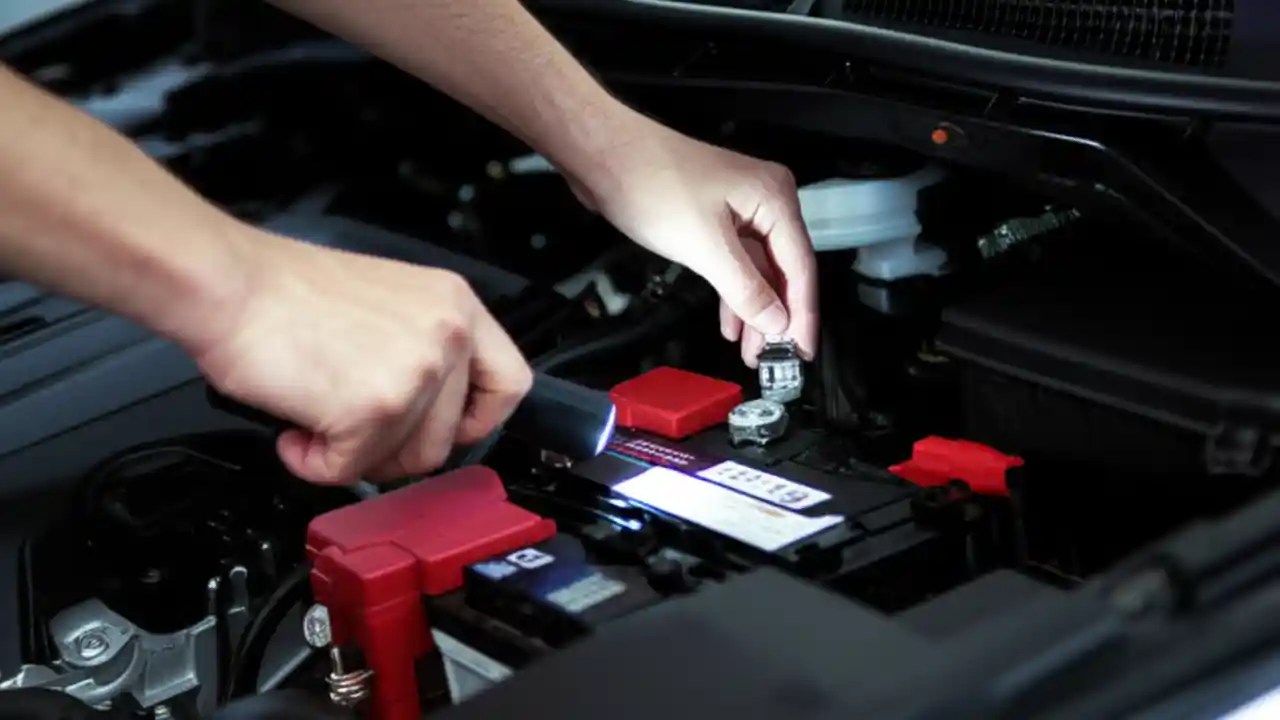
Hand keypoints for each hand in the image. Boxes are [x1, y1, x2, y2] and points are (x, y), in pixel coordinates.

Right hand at [189, 229, 531, 484]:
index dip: (476, 421)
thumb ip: (424, 350)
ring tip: (317, 419)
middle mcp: (447, 336)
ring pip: (405, 462)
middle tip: (351, 428)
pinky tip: (295, 429)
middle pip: (450, 439)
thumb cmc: (285, 292)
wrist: (227, 284)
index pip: (510, 385)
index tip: (443, 429)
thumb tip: (432, 415)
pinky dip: (314, 463)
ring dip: (355, 455)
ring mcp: (416, 374)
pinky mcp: (374, 409)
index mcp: (456, 305)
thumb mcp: (390, 304)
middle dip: (395, 448)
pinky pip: (352, 470)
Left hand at [574, 116, 817, 366]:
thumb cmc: (653, 185)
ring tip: (752, 352)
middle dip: (777, 317)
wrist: (604, 154)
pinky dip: (733, 293)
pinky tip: (731, 323)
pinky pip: (734, 263)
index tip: (801, 352)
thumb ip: (745, 288)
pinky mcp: (713, 218)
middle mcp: (765, 201)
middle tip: (775, 360)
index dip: (802, 314)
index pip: (801, 267)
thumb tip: (777, 322)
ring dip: (754, 311)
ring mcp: (739, 210)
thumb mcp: (705, 246)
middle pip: (783, 270)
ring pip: (757, 271)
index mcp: (774, 199)